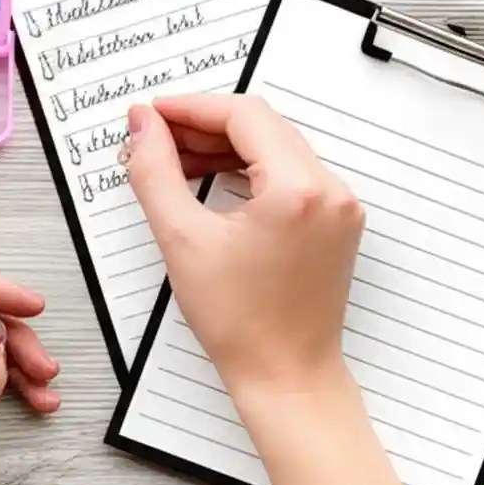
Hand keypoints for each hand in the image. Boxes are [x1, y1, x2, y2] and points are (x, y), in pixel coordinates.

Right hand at [126, 95, 363, 398]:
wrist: (286, 377)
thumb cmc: (243, 325)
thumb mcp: (182, 240)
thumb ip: (155, 172)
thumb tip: (144, 126)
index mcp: (298, 189)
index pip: (243, 116)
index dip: (191, 108)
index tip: (154, 115)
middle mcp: (330, 190)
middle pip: (262, 127)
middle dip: (205, 126)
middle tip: (157, 139)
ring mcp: (339, 207)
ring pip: (277, 149)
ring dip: (227, 148)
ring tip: (177, 162)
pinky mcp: (336, 223)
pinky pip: (292, 175)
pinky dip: (252, 171)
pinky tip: (214, 181)